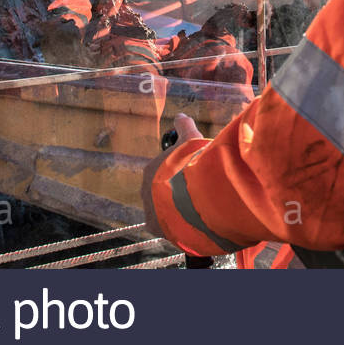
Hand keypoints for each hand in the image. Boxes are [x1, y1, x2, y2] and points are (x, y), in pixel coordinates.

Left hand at [140, 114, 203, 237]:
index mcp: (151, 170)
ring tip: (197, 211)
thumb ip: (184, 126)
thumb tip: (181, 116)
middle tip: (196, 194)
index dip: (178, 173)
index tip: (191, 176)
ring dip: (178, 211)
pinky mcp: (157, 228)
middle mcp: (146, 191)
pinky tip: (193, 223)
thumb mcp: (191, 139)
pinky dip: (179, 226)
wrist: (194, 192)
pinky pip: (167, 228)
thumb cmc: (192, 163)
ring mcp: (150, 211)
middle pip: (161, 193)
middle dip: (177, 194)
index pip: (162, 173)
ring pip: (163, 212)